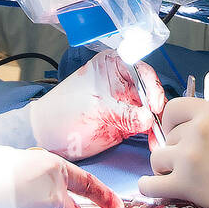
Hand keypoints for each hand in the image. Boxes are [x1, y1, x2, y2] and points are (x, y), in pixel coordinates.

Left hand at [29, 51, 166, 159]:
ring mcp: (125, 102)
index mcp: (112, 65)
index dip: (151, 85)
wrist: (47, 137)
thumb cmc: (63, 113)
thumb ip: (124, 114)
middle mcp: (122, 82)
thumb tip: (148, 118)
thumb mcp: (95, 111)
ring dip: (158, 124)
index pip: (141, 69)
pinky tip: (154, 142)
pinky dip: (152, 134)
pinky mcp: (127, 122)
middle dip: (158, 108)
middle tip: (161, 124)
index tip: (154, 103)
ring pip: (151, 110)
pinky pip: (146, 126)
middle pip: (151, 90)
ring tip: (159, 139)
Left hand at [136, 95, 208, 207]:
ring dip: (164, 168)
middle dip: (174, 151)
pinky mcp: (185, 184)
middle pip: (167, 138)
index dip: (171, 123)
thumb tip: (183, 133)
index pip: (172, 109)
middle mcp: (196, 130)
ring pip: (156, 159)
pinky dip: (149, 186)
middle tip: (188, 163)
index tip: (176, 134)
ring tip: (176, 176)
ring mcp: (188, 157)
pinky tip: (153, 187)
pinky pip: (150, 185)